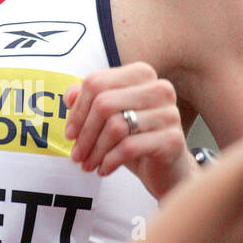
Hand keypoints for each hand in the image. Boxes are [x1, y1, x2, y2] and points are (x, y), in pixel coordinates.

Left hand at [63, 63, 192, 197]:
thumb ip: (89, 100)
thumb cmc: (135, 138)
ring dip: (95, 150)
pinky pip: (129, 147)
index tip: (70, 133)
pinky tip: (104, 169)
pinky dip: (110, 161)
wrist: (168, 169)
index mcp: (141, 74)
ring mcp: (169, 113)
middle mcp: (159, 88)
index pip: (97, 83)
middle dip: (85, 133)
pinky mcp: (173, 139)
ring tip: (88, 164)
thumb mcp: (108, 117)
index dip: (77, 110)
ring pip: (116, 126)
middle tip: (76, 155)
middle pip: (104, 104)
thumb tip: (69, 96)